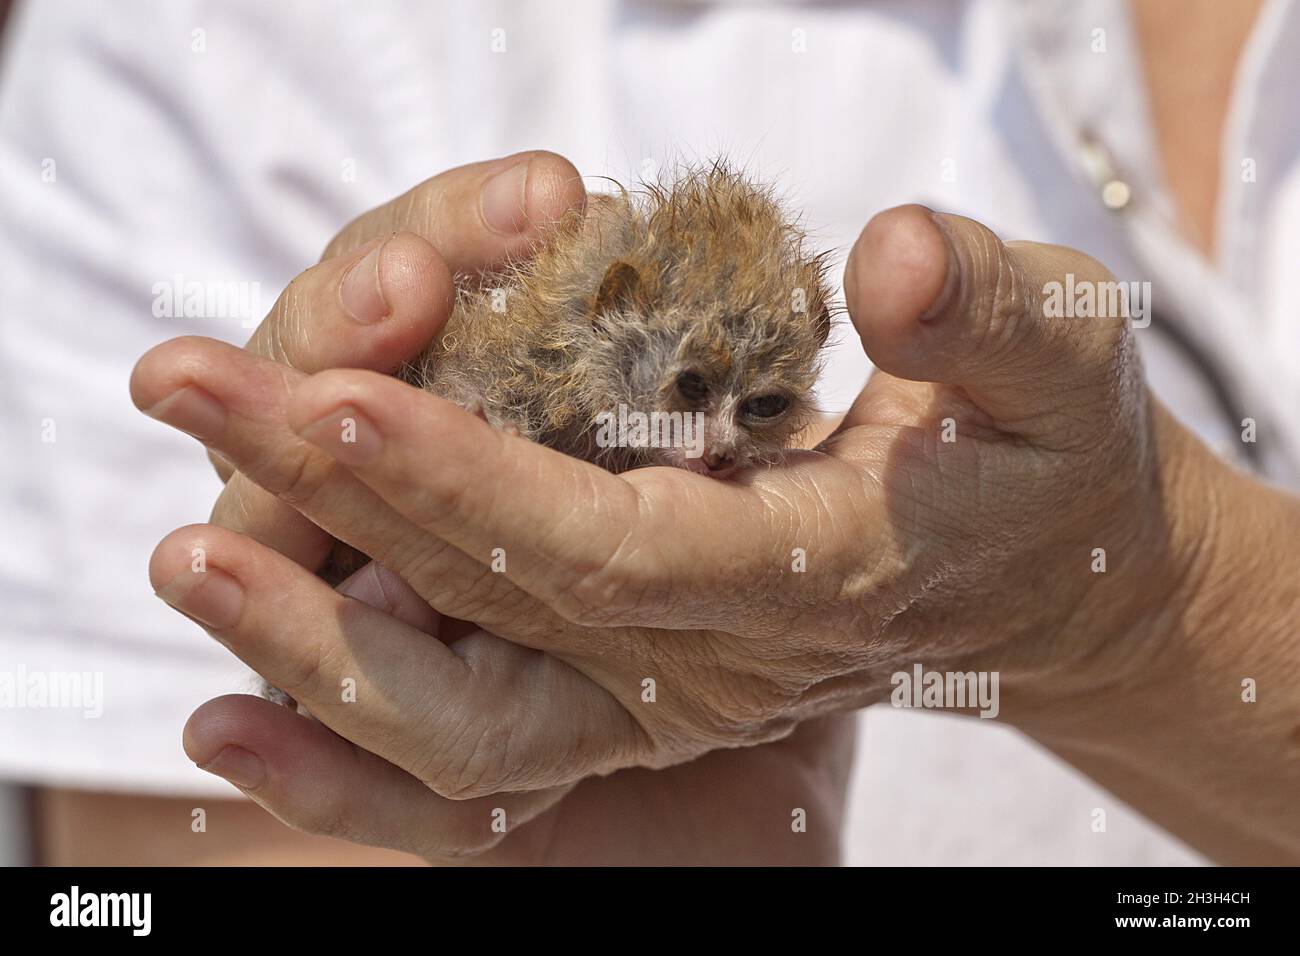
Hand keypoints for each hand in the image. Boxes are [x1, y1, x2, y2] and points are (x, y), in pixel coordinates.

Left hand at [134, 204, 1206, 787]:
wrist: (1042, 574)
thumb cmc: (1048, 453)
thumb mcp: (1061, 358)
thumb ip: (990, 315)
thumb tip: (891, 258)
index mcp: (817, 577)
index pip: (617, 546)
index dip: (477, 480)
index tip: (338, 389)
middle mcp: (718, 660)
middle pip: (497, 604)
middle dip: (332, 496)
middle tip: (184, 383)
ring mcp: (666, 688)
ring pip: (465, 693)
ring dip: (312, 628)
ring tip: (180, 547)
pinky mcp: (633, 678)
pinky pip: (477, 719)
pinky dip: (355, 718)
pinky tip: (244, 688)